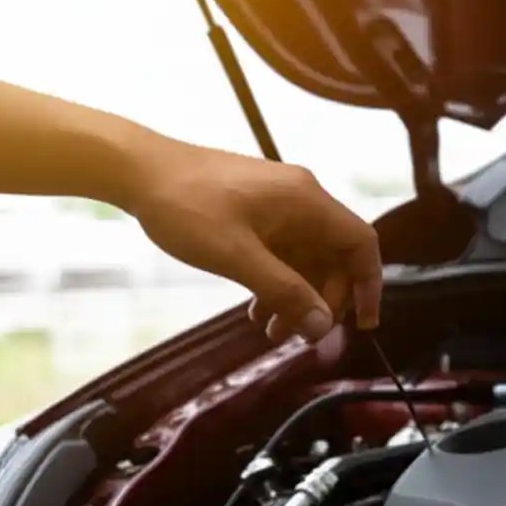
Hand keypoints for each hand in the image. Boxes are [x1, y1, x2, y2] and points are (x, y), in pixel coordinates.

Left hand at [123, 136, 381, 343]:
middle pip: (335, 256)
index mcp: (307, 201)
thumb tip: (323, 327)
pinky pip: (283, 252)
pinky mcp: (258, 211)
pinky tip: (255, 309)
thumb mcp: (236, 256)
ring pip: (306, 258)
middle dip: (322, 300)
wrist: (136, 169)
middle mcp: (302, 199)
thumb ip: (284, 291)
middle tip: (301, 336)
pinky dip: (276, 282)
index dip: (369, 285)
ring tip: (272, 332)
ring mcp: (279, 204)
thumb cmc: (185, 207)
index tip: (361, 324)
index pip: (361, 243)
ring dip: (296, 297)